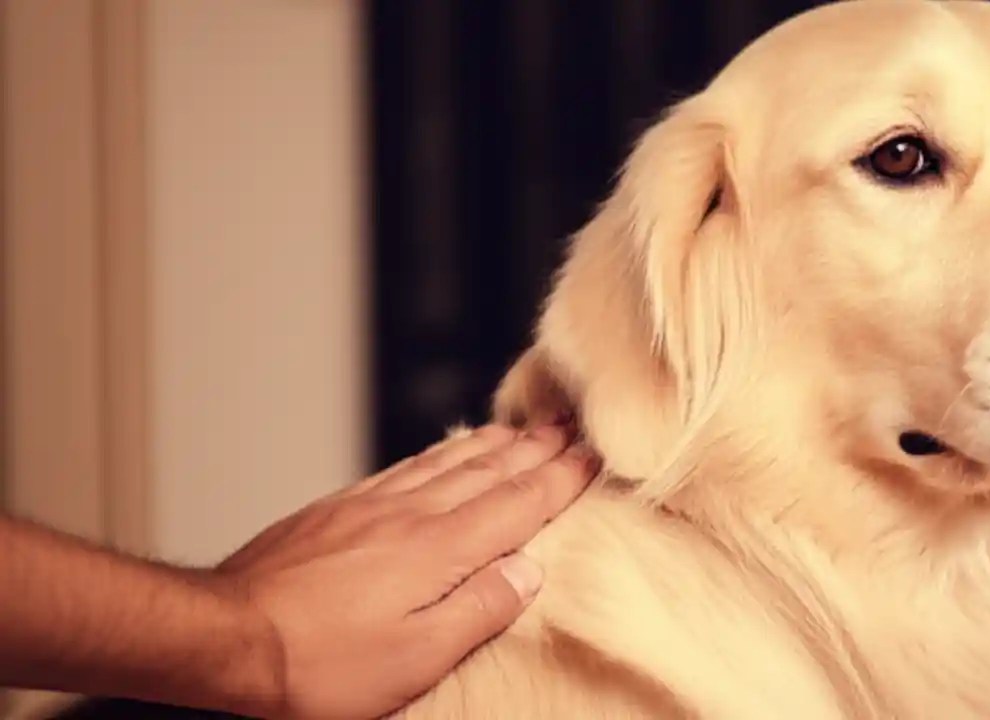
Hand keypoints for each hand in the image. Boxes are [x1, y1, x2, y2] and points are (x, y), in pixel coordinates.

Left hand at [212, 423, 596, 719]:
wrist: (227, 637)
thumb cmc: (322, 664)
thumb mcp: (415, 658)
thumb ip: (480, 609)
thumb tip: (531, 570)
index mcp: (441, 550)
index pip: (519, 504)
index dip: (561, 478)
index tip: (593, 455)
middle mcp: (413, 515)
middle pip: (489, 471)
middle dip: (536, 448)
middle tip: (571, 425)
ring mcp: (372, 507)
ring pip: (448, 462)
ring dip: (493, 442)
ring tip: (522, 427)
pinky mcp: (338, 511)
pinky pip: (404, 467)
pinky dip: (439, 453)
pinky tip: (445, 451)